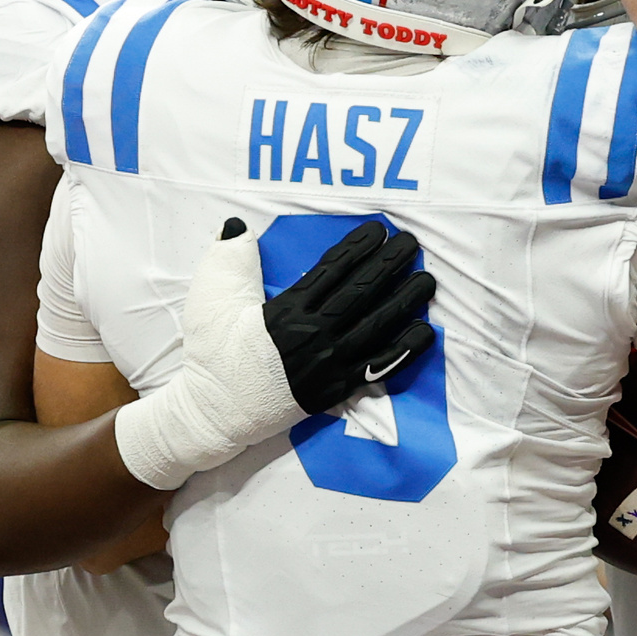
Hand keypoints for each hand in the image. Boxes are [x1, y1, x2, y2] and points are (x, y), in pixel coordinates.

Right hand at [113, 218, 435, 490]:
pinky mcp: (336, 390)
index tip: (380, 230)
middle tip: (413, 243)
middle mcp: (311, 336)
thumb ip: (229, 258)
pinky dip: (404, 349)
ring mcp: (327, 365)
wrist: (214, 411)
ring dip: (405, 301)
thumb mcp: (209, 298)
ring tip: (427, 280)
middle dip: (390, 265)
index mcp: (284, 312)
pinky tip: (424, 330)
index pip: (331, 271)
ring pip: (376, 327)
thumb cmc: (211, 352)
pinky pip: (378, 366)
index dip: (358, 248)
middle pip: (361, 294)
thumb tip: (238, 224)